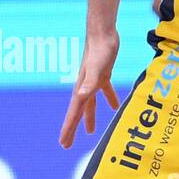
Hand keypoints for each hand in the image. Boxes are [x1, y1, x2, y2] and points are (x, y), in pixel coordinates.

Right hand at [59, 30, 120, 147]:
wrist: (102, 33)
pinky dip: (110, 100)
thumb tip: (80, 96)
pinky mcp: (103, 74)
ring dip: (90, 117)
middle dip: (73, 129)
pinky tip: (116, 107)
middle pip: (78, 113)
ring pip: (90, 104)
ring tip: (91, 132)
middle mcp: (84, 87)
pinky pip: (105, 91)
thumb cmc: (99, 51)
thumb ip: (89, 83)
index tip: (63, 144)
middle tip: (67, 144)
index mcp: (81, 89)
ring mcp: (93, 81)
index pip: (73, 114)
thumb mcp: (96, 69)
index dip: (68, 129)